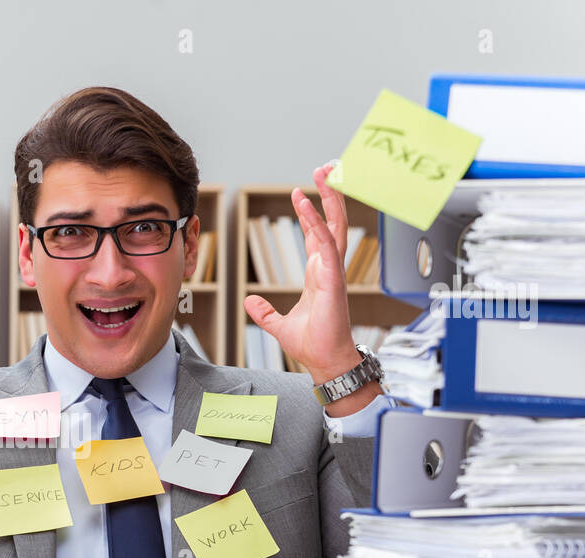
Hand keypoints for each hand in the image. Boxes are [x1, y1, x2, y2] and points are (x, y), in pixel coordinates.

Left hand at [243, 165, 372, 407]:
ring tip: (325, 173)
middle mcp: (328, 269)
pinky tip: (307, 204)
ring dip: (330, 198)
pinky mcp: (333, 280)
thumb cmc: (312, 344)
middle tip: (325, 168)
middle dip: (330, 194)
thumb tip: (250, 302)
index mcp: (319, 275)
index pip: (316, 235)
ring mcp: (333, 272)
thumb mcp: (278, 324)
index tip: (301, 193)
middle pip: (332, 222)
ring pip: (334, 226)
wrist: (325, 362)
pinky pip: (325, 245)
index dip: (310, 213)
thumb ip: (264, 312)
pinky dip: (317, 223)